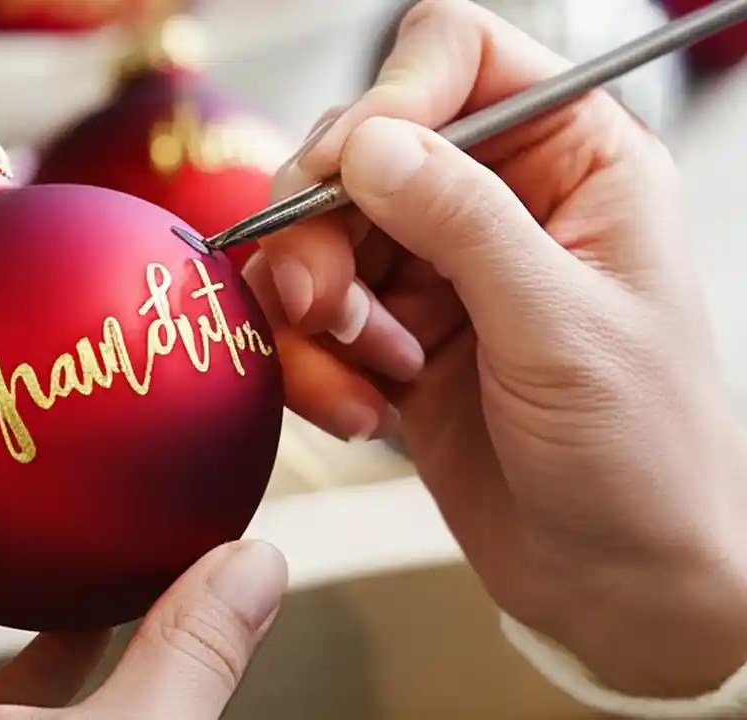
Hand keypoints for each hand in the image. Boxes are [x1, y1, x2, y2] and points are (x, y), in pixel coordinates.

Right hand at [244, 0, 746, 697]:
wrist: (617, 584)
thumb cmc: (644, 458)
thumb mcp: (562, 329)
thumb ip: (464, 222)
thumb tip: (371, 142)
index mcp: (573, 162)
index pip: (457, 59)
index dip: (390, 99)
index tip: (348, 173)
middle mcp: (496, 202)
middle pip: (358, 149)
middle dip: (322, 225)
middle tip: (324, 299)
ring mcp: (437, 270)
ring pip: (316, 234)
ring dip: (315, 307)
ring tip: (366, 373)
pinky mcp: (392, 335)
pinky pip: (309, 316)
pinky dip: (314, 363)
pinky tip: (364, 409)